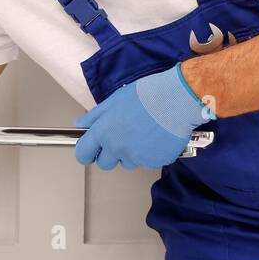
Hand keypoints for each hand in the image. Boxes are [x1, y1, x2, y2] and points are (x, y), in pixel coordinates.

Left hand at [74, 63, 213, 170]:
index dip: (86, 153)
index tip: (91, 151)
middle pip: (105, 164)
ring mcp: (136, 157)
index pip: (83, 154)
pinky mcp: (155, 162)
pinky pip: (148, 162)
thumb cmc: (148, 95)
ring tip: (144, 133)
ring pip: (128, 162)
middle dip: (110, 155)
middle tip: (122, 139)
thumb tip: (81, 124)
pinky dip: (151, 154)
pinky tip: (156, 137)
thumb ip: (95, 116)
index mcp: (104, 132)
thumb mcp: (115, 100)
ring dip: (132, 153)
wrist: (177, 100)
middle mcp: (117, 148)